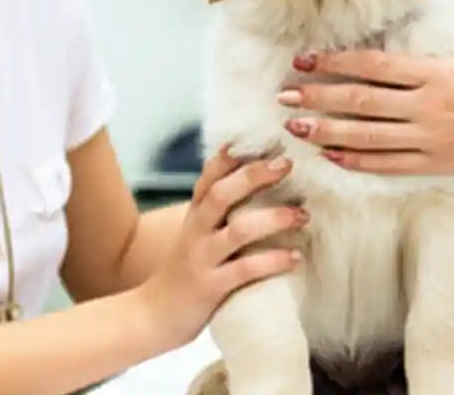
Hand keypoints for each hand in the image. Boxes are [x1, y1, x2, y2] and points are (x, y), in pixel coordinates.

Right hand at [133, 146, 305, 349]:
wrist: (150, 316)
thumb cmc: (185, 271)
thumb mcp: (196, 234)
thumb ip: (219, 210)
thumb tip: (259, 182)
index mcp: (194, 215)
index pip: (209, 175)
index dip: (233, 155)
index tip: (261, 138)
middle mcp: (195, 231)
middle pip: (221, 193)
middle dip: (254, 175)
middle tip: (287, 163)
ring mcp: (202, 259)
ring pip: (237, 231)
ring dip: (273, 219)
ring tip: (302, 214)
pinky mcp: (210, 287)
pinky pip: (244, 270)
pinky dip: (272, 261)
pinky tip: (295, 257)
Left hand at [276, 47, 453, 177]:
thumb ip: (437, 53)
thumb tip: (407, 39)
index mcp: (437, 72)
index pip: (374, 65)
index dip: (335, 63)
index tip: (305, 60)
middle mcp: (429, 105)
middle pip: (361, 101)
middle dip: (318, 97)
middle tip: (285, 94)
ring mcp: (430, 137)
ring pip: (366, 135)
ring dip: (327, 130)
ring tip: (296, 125)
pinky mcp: (434, 164)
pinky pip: (386, 164)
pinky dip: (355, 159)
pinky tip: (331, 153)